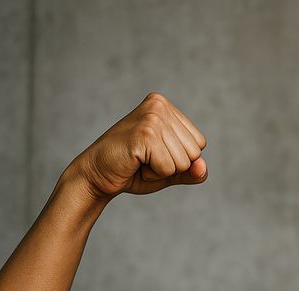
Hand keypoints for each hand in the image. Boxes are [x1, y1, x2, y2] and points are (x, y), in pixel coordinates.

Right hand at [67, 92, 207, 200]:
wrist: (96, 175)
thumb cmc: (133, 170)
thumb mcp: (170, 171)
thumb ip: (192, 170)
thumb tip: (202, 165)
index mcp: (166, 107)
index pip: (199, 143)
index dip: (180, 158)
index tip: (153, 153)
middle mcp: (159, 105)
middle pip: (194, 152)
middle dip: (172, 165)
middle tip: (144, 159)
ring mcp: (151, 117)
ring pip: (184, 162)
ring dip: (162, 171)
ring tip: (139, 160)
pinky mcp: (144, 133)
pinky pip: (168, 168)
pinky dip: (154, 174)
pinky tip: (134, 163)